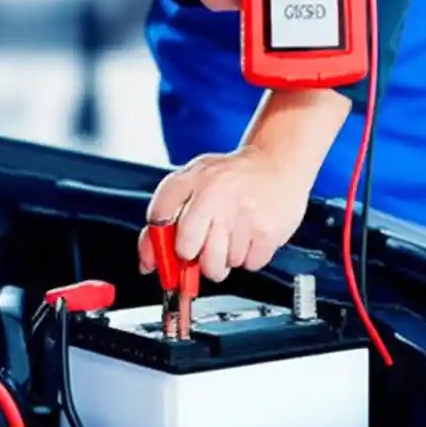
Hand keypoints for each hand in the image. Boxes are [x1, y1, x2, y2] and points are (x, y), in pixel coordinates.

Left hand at [137, 147, 309, 282]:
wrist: (277, 161)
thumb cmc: (230, 177)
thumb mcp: (192, 182)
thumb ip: (165, 216)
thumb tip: (148, 261)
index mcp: (192, 179)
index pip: (159, 219)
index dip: (158, 244)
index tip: (168, 253)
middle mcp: (214, 194)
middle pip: (187, 251)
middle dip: (193, 259)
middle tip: (205, 247)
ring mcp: (242, 213)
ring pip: (219, 265)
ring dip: (224, 258)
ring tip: (233, 233)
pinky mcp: (266, 231)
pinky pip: (248, 265)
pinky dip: (248, 258)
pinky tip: (250, 235)